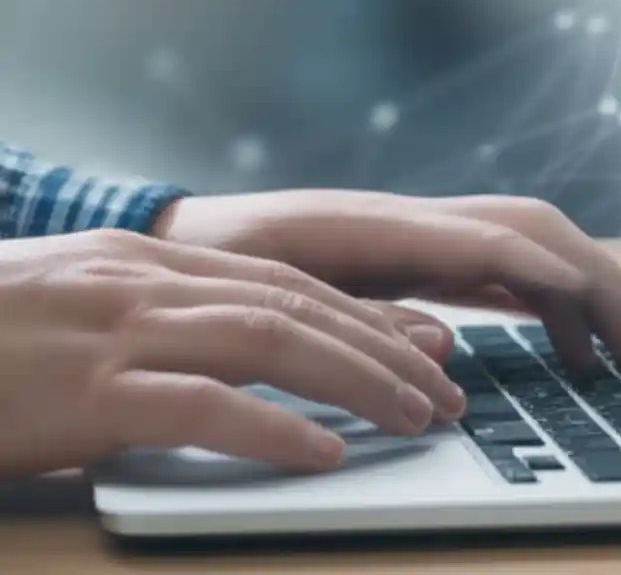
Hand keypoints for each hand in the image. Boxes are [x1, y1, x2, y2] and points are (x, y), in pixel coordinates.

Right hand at [0, 229, 463, 477]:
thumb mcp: (72, 310)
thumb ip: (151, 319)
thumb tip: (226, 355)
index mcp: (145, 263)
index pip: (285, 280)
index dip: (366, 313)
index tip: (425, 341)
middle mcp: (143, 283)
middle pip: (297, 304)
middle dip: (385, 346)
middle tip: (448, 387)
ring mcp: (114, 333)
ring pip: (270, 340)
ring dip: (357, 379)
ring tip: (417, 416)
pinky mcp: (83, 394)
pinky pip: (201, 407)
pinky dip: (273, 430)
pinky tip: (324, 456)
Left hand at [152, 192, 620, 371]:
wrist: (189, 234)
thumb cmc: (220, 261)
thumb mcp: (268, 291)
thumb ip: (355, 312)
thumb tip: (448, 340)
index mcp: (380, 223)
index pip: (491, 241)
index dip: (555, 276)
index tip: (610, 316)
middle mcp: (418, 221)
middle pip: (537, 234)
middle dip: (605, 283)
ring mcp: (427, 235)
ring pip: (536, 250)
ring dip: (597, 291)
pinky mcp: (427, 258)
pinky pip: (509, 276)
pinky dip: (558, 304)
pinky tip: (580, 340)